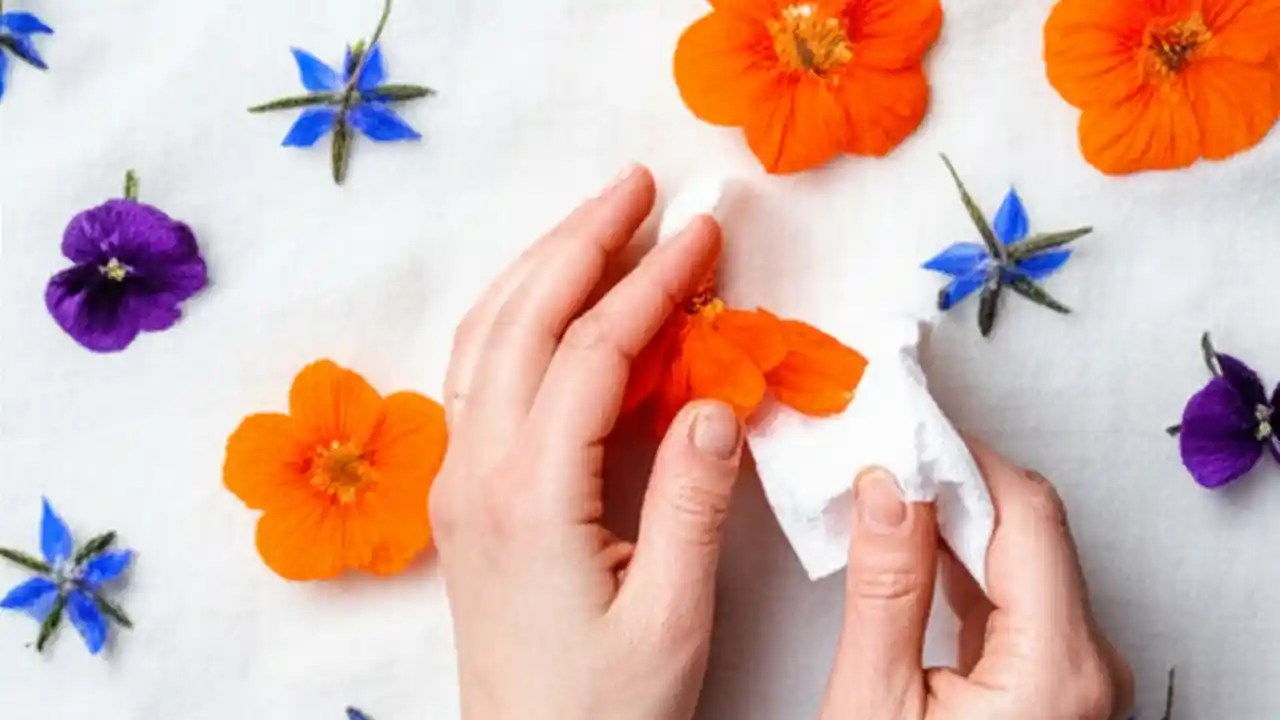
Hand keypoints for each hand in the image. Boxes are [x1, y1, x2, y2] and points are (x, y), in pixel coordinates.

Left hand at [431, 165, 744, 719]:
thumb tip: (713, 401)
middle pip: (522, 319)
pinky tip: (549, 301)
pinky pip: (476, 374)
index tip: (703, 232)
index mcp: (532, 499)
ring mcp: (460, 481)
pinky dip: (515, 316)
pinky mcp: (464, 496)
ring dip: (540, 268)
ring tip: (597, 220)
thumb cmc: (603, 709)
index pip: (592, 353)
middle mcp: (478, 474)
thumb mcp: (672, 617)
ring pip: (485, 338)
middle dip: (582, 241)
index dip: (652, 283)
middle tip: (639, 184)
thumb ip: (693, 500)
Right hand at [820, 441, 1133, 719]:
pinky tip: (918, 554)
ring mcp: (1081, 678)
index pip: (1025, 514)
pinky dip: (968, 568)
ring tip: (890, 504)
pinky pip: (1021, 599)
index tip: (903, 436)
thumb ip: (885, 593)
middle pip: (1032, 531)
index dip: (961, 460)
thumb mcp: (874, 704)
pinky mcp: (1059, 685)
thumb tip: (888, 493)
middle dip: (955, 488)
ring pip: (1026, 560)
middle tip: (886, 462)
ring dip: (957, 525)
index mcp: (1058, 669)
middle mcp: (1090, 668)